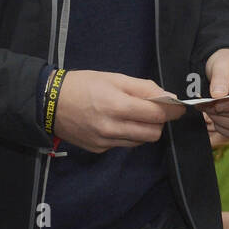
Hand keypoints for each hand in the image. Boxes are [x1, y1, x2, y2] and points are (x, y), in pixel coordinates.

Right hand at [51, 70, 184, 152]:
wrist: (48, 103)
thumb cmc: (83, 85)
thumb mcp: (114, 78)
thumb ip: (143, 88)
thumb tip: (168, 97)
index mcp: (117, 106)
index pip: (157, 114)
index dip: (173, 110)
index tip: (179, 107)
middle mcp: (112, 128)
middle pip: (153, 133)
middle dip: (160, 122)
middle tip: (155, 110)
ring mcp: (105, 142)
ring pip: (141, 142)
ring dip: (145, 130)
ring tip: (136, 115)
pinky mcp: (99, 149)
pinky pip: (124, 145)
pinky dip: (129, 135)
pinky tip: (119, 123)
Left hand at [204, 48, 228, 138]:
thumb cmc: (228, 64)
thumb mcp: (221, 65)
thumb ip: (220, 78)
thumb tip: (218, 95)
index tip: (215, 104)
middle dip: (222, 113)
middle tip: (204, 106)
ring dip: (221, 121)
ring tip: (208, 110)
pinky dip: (223, 129)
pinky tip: (215, 118)